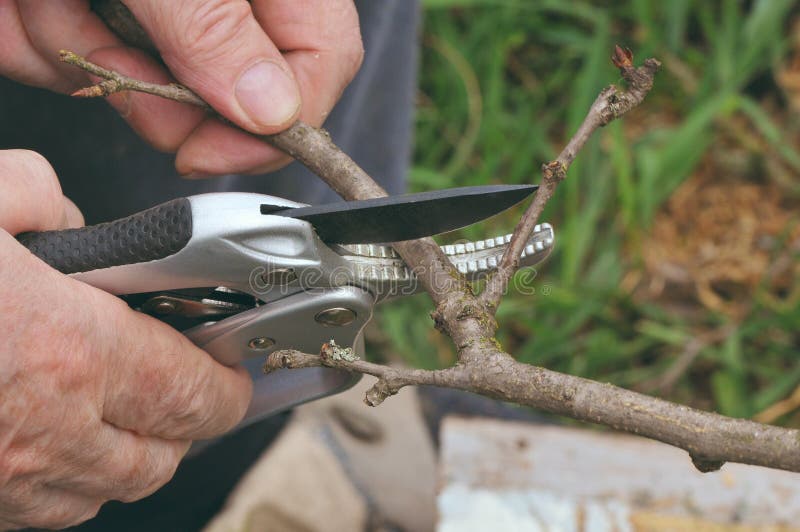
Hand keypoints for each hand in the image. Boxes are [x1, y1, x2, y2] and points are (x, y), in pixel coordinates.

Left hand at [0, 0, 363, 175]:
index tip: (210, 150)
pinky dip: (49, 44)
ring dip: (86, 53)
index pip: (321, 56)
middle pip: (231, 93)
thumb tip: (276, 111)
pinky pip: (89, 66)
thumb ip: (216, 27)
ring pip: (149, 87)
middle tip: (112, 55)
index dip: (279, 120)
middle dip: (156, 88)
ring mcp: (165, 12)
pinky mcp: (106, 20)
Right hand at [0, 150, 251, 528]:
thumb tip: (60, 217)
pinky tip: (47, 438)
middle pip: (161, 456)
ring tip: (125, 413)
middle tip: (188, 388)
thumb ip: (32, 196)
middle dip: (188, 424)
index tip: (234, 372)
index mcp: (62, 353)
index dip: (227, 385)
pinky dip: (64, 483)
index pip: (190, 390)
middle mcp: (40, 434)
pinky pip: (39, 514)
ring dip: (129, 456)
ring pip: (104, 494)